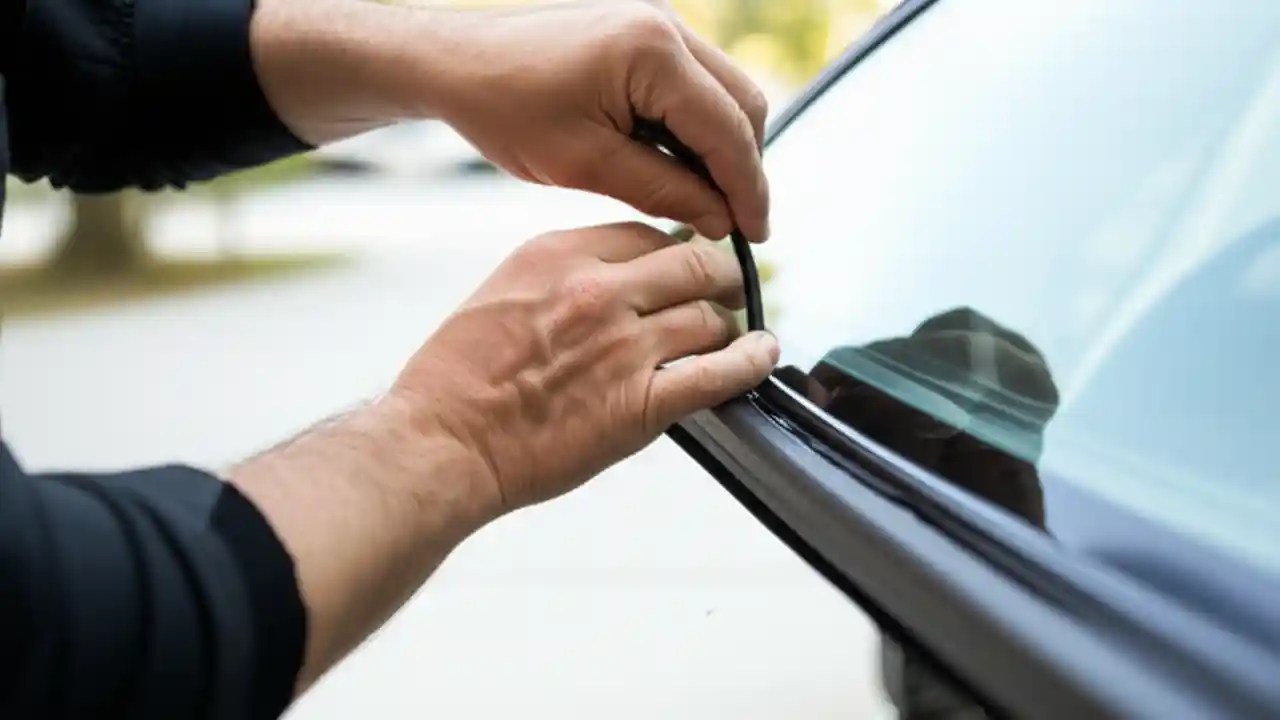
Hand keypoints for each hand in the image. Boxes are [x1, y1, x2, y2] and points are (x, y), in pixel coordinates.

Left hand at [252, 0, 768, 239]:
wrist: (455, 64)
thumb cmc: (504, 107)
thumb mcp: (585, 165)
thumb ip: (662, 192)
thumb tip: (720, 219)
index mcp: (654, 53)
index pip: (730, 131)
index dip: (749, 191)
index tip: (755, 237)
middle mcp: (667, 28)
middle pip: (743, 106)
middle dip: (743, 168)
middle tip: (732, 224)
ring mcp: (658, 26)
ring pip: (725, 96)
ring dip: (721, 150)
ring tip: (703, 204)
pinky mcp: (643, 36)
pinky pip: (694, 87)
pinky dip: (695, 130)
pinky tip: (677, 169)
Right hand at [390, 223, 778, 511]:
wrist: (442, 442)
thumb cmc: (457, 379)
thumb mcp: (502, 293)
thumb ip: (561, 278)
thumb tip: (610, 279)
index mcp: (559, 255)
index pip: (646, 234)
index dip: (674, 248)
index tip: (683, 263)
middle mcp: (599, 291)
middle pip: (693, 261)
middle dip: (717, 273)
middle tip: (727, 286)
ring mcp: (626, 347)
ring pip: (711, 314)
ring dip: (729, 323)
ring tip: (734, 331)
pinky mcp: (643, 403)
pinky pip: (720, 372)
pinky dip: (751, 361)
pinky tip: (762, 355)